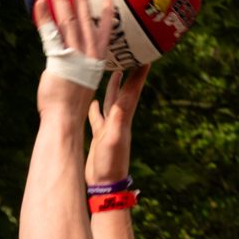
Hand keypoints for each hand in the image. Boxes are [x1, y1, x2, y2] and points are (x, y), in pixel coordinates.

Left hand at [35, 0, 111, 118]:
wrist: (64, 119)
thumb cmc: (69, 108)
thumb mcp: (78, 85)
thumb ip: (74, 70)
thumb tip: (67, 67)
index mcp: (96, 62)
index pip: (104, 35)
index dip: (106, 17)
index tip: (107, 1)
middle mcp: (88, 56)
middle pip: (85, 20)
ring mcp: (74, 56)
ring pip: (68, 21)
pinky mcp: (58, 59)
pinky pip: (50, 33)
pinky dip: (44, 17)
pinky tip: (40, 2)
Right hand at [84, 66, 148, 185]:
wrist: (105, 184)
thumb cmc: (110, 163)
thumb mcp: (113, 139)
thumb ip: (117, 119)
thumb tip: (123, 100)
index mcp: (123, 117)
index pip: (133, 90)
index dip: (139, 73)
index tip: (146, 55)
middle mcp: (119, 119)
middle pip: (124, 91)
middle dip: (128, 72)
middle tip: (129, 54)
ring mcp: (110, 127)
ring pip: (112, 100)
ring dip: (113, 85)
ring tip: (113, 69)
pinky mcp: (100, 135)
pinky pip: (97, 116)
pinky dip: (96, 107)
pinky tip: (92, 100)